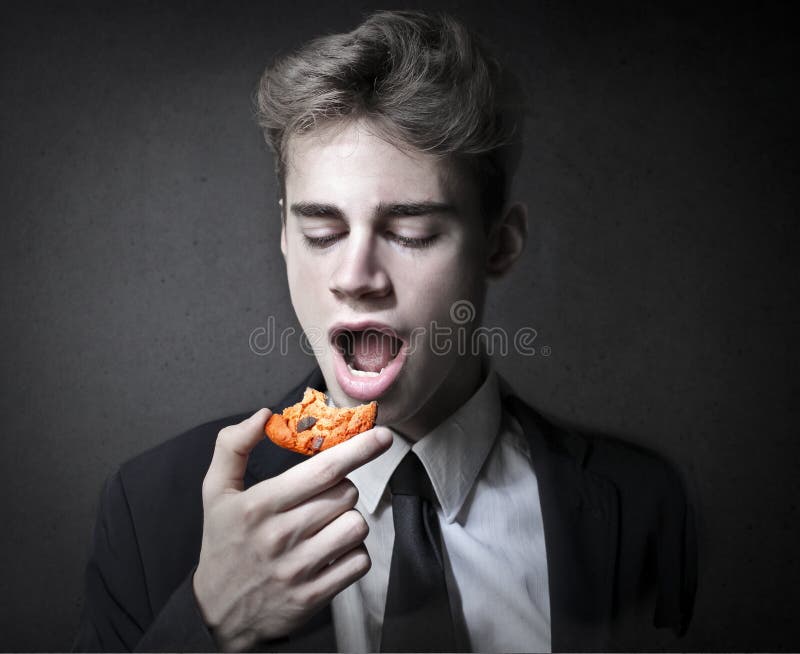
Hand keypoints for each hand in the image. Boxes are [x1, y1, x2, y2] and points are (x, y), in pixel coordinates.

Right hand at [192, 408, 391, 650]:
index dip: (358, 449)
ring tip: (325, 525)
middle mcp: (281, 535)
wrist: (216, 612)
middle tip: (321, 497)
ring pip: (356, 526)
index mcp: (260, 504)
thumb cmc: (223, 542)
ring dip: (348, 519)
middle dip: (343, 488)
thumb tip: (264, 415)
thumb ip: (233, 446)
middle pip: (346, 494)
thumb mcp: (215, 491)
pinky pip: (359, 561)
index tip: (382, 436)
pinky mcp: (313, 596)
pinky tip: (330, 551)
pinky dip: (353, 553)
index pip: (323, 470)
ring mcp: (298, 568)